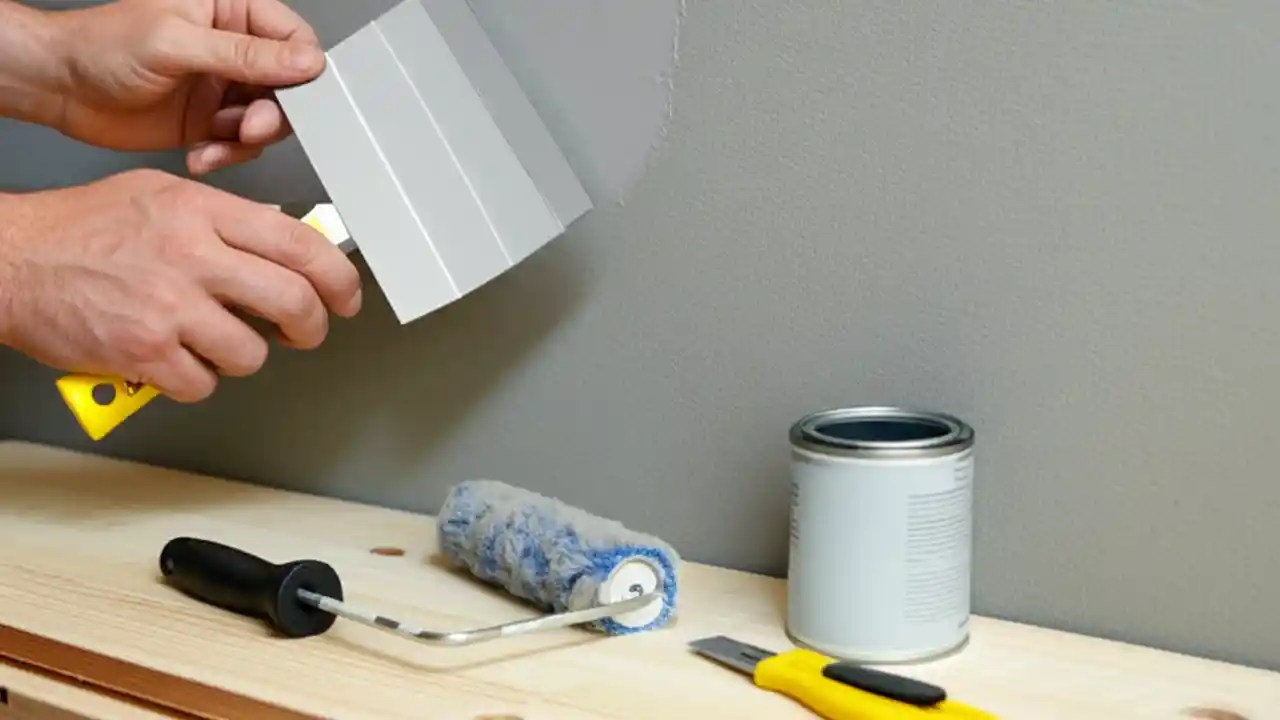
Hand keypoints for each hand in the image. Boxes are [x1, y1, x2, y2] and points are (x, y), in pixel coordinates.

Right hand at [0, 169, 361, 401]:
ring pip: (252, 353)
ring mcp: (168, 306)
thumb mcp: (160, 197)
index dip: (338, 277)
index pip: (300, 245)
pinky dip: (195, 379)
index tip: (346, 297)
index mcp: (200, 211)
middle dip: (311, 327)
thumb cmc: (81, 228)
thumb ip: (223, 220)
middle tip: (303, 332)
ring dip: (243, 356)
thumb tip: (284, 246)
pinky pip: (203, 383)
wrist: (10, 260)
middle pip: (294, 301)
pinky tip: (175, 358)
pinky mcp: (144, 352)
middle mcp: (190, 255)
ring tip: (214, 340)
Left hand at [45, 0, 324, 174]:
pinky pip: (241, 144)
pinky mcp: (211, 122)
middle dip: (272, 114)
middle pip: (288, 85)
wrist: (60, 88)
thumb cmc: (101, 47)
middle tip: (248, 127)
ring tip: (217, 143)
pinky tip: (202, 154)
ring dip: (247, 139)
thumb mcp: (178, 44)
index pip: (292, 37)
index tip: (294, 94)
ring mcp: (224, 87)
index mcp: (230, 10)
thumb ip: (245, 54)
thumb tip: (303, 62)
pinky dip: (227, 155)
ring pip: (269, 120)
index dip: (301, 69)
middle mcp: (233, 48)